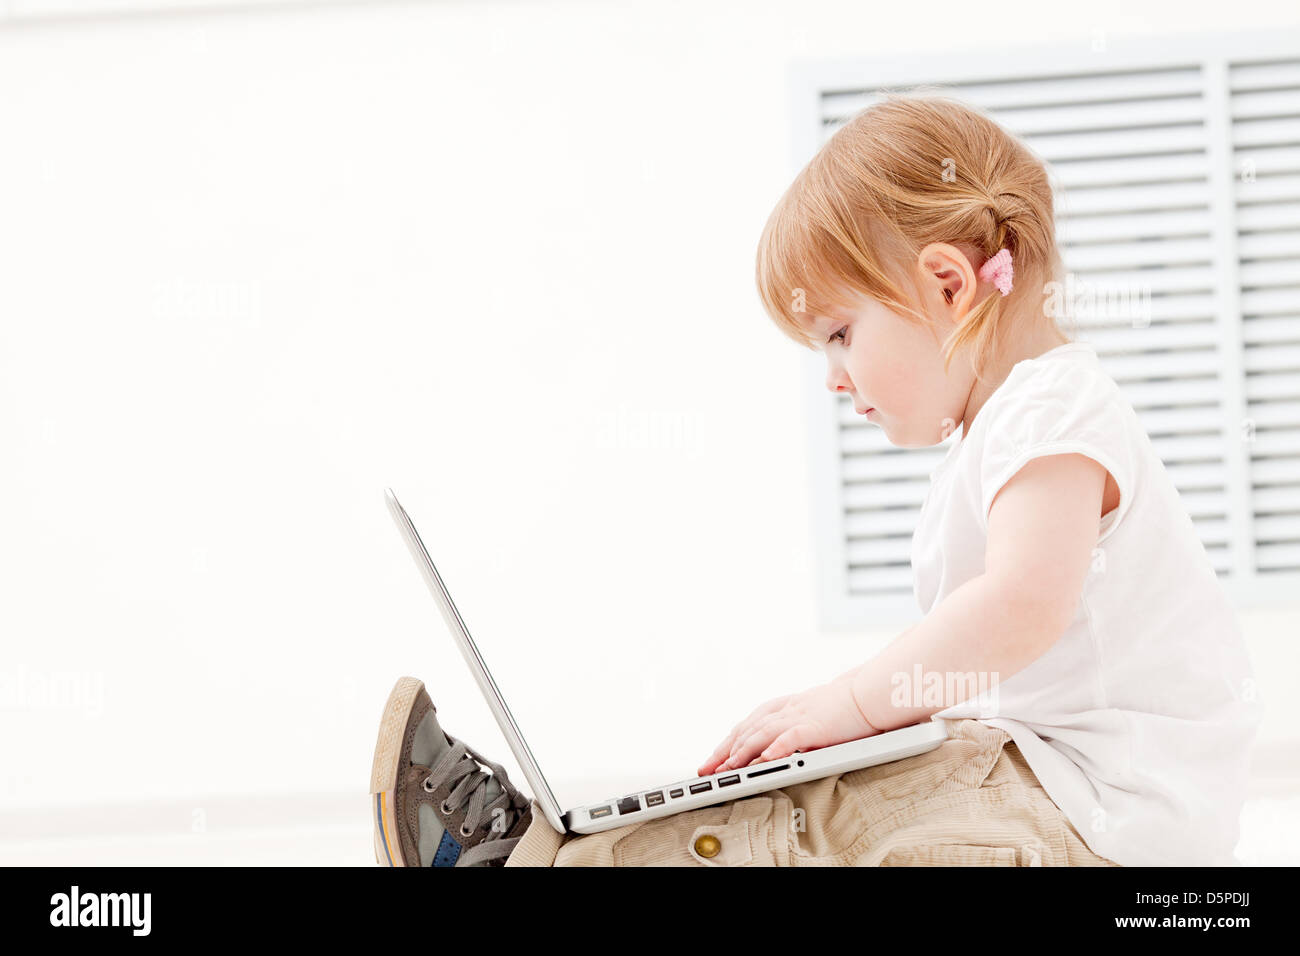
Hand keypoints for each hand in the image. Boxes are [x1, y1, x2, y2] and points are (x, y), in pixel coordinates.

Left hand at [697, 680, 878, 775]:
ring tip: (729, 768)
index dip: (727, 743)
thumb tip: (774, 754)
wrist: (870, 694)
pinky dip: (776, 748)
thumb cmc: (844, 709)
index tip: (711, 760)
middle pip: (748, 729)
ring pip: (764, 732)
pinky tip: (764, 760)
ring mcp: (800, 716)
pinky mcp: (817, 725)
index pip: (747, 725)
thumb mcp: (811, 718)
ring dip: (743, 751)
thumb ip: (792, 732)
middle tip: (708, 770)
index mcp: (784, 708)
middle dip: (725, 750)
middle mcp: (787, 710)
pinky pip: (792, 737)